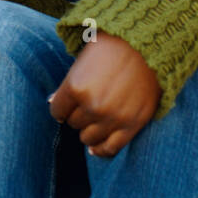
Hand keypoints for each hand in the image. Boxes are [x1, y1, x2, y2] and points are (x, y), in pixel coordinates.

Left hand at [48, 30, 160, 157]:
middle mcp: (92, 106)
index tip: (67, 103)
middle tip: (88, 103)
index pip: (57, 111)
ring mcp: (112, 118)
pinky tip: (97, 145)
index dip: (61, 106)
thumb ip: (67, 85)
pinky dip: (101, 149)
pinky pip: (110, 149)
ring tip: (96, 118)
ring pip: (88, 139)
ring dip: (89, 129)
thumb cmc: (111, 49)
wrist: (146, 47)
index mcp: (76, 86)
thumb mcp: (82, 61)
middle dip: (77, 114)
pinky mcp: (131, 125)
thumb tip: (52, 102)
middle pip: (73, 124)